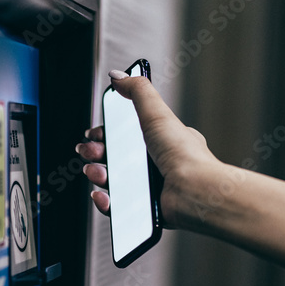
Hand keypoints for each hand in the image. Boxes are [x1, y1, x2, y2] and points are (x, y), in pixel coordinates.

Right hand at [76, 70, 219, 228]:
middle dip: (96, 153)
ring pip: (115, 182)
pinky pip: (120, 207)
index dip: (106, 134)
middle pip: (116, 157)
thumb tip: (119, 76)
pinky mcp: (147, 209)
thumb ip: (138, 91)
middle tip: (88, 152)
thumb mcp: (157, 113)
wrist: (196, 193)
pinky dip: (106, 202)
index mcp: (162, 140)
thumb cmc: (184, 156)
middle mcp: (158, 164)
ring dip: (98, 175)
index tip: (93, 134)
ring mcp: (152, 188)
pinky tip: (102, 195)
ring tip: (96, 172)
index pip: (127, 134)